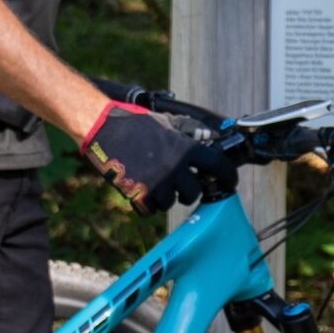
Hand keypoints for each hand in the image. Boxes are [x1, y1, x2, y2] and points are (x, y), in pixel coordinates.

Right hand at [81, 100, 228, 210]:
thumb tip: (210, 137)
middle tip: (182, 185)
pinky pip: (151, 210)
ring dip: (167, 197)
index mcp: (185, 148)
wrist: (103, 127)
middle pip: (194, 192)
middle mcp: (175, 168)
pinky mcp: (138, 194)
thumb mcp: (166, 122)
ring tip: (157, 184)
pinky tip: (144, 191)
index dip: (227, 176)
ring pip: (171, 203)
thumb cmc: (135, 123)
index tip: (229, 183)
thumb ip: (188, 132)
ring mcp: (157, 183)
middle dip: (190, 191)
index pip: (217, 166)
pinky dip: (148, 204)